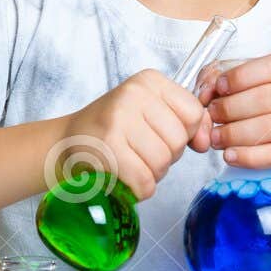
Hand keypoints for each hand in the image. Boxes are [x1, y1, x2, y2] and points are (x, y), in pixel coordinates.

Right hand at [58, 70, 208, 201]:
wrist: (65, 143)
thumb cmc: (113, 129)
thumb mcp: (151, 114)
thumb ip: (186, 123)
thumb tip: (205, 140)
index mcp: (149, 81)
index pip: (194, 113)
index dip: (187, 134)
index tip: (164, 136)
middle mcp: (134, 94)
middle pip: (178, 140)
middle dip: (166, 156)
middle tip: (140, 150)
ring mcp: (118, 120)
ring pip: (162, 163)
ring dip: (151, 173)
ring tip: (130, 161)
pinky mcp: (107, 148)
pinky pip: (144, 181)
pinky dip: (139, 189)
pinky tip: (124, 177)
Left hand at [199, 53, 270, 176]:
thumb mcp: (256, 85)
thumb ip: (229, 79)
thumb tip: (207, 89)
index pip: (268, 67)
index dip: (238, 77)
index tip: (218, 88)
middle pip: (265, 98)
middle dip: (231, 108)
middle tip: (212, 116)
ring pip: (267, 127)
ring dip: (234, 134)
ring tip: (216, 137)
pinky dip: (247, 156)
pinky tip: (230, 155)